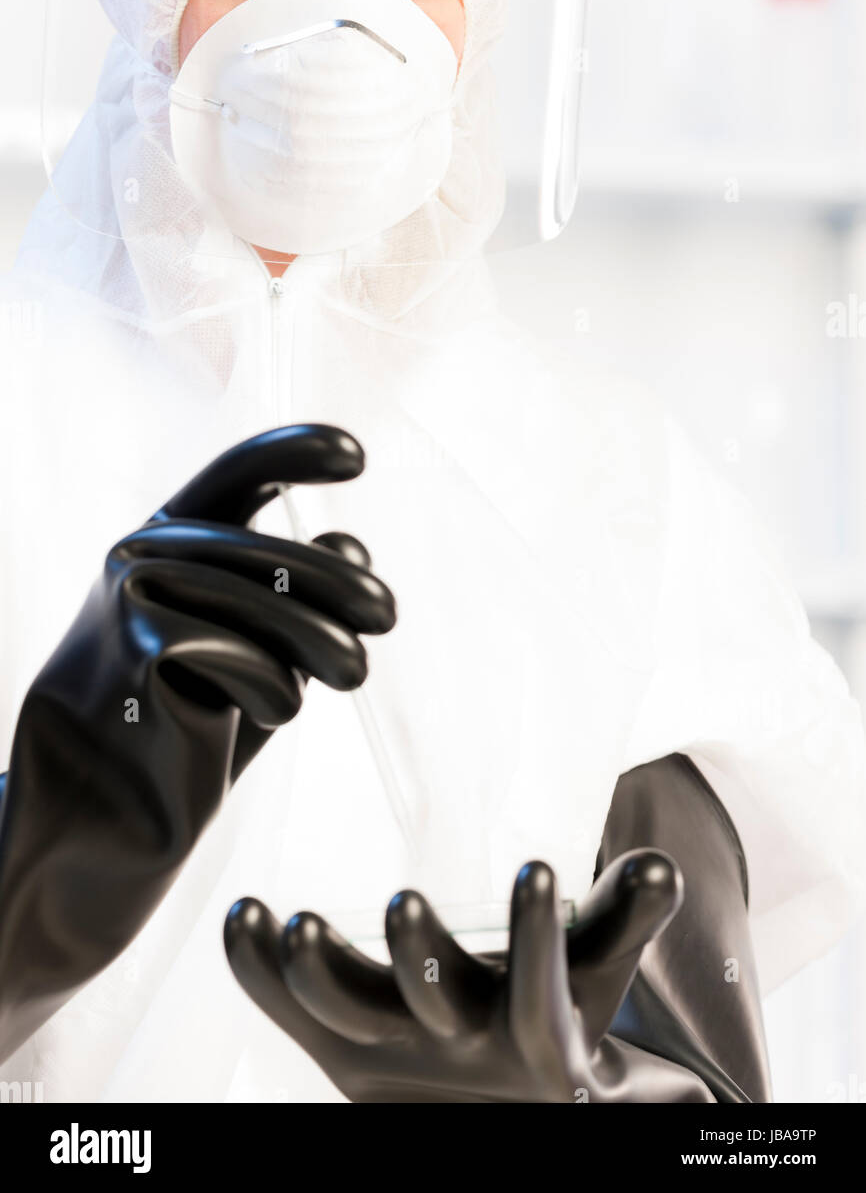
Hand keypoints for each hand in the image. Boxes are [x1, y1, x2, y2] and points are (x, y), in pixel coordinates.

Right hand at [0, 424, 394, 1061]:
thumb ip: (294, 603)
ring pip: (266, 599)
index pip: (238, 474)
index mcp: (170, 541)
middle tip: (386, 617)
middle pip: (271, 549)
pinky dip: (274, 685)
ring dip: (322, 643)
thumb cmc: (177, 734)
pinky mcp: (135, 641)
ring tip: (351, 673)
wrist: (101, 821)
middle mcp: (144, 551)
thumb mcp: (249, 658)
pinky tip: (274, 709)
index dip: (298, 452)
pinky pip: (243, 649)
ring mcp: (132, 590)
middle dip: (339, 586)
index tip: (359, 456)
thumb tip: (352, 542)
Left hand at [225, 852, 714, 1102]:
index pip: (543, 986)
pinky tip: (242, 921)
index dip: (539, 934)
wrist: (510, 1107)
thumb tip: (661, 866)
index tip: (537, 869)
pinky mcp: (340, 1052)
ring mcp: (393, 1053)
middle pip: (435, 1009)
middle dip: (420, 957)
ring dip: (318, 974)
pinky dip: (261, 975)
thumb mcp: (599, 974)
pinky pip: (292, 1016)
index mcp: (534, 1033)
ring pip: (351, 1019)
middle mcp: (461, 1048)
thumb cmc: (560, 1017)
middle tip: (404, 901)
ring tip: (295, 922)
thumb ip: (626, 916)